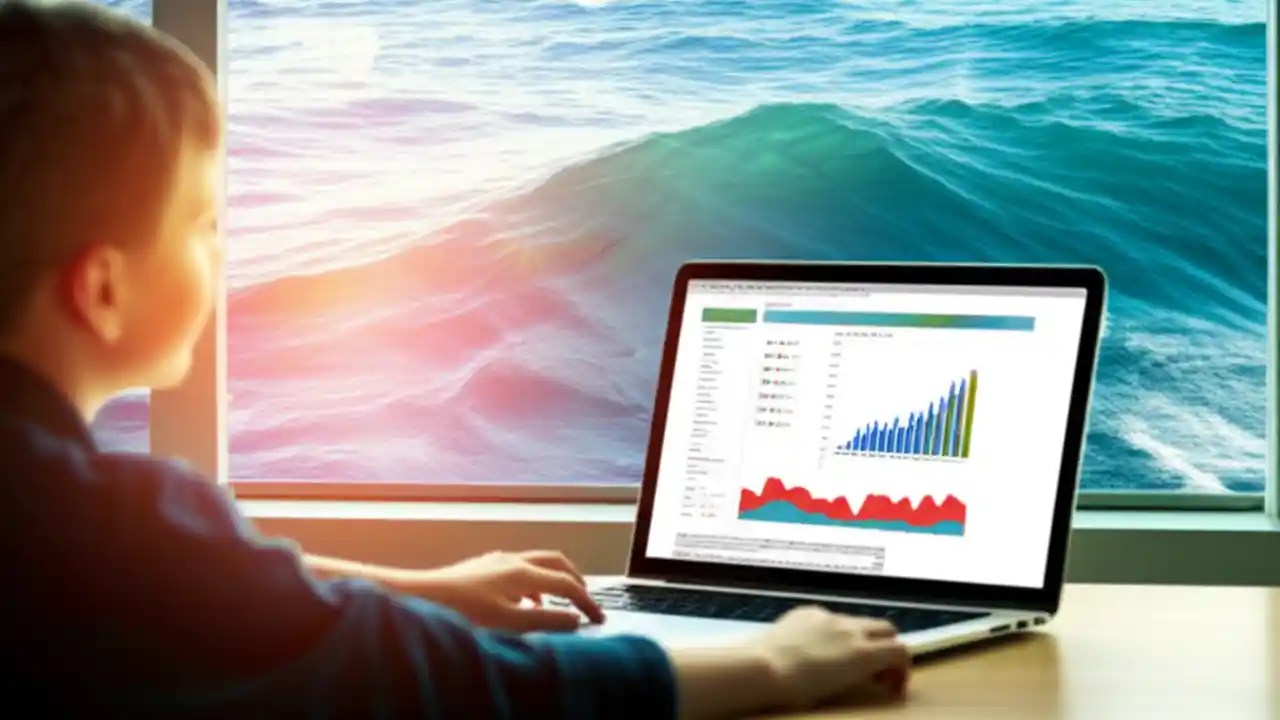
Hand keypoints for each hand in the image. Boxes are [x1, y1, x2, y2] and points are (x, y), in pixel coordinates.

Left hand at [386, 550, 605, 632]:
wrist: (420, 597)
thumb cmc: (461, 612)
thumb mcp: (509, 623)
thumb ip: (545, 621)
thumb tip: (574, 620)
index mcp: (523, 573)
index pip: (567, 584)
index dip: (586, 602)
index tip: (598, 619)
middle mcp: (513, 560)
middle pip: (557, 562)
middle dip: (576, 579)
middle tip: (586, 599)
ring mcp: (497, 561)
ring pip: (537, 563)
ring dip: (553, 580)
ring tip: (557, 604)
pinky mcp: (483, 567)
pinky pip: (519, 569)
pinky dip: (533, 583)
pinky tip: (523, 603)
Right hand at [669, 605, 909, 718]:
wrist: (762, 668)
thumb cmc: (753, 668)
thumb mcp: (763, 655)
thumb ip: (771, 657)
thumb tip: (754, 671)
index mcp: (807, 617)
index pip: (839, 624)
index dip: (848, 645)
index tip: (842, 667)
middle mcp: (831, 619)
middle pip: (871, 623)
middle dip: (877, 644)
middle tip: (874, 675)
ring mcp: (849, 633)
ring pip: (888, 633)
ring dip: (890, 657)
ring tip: (885, 684)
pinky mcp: (863, 652)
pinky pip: (899, 653)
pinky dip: (901, 670)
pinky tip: (892, 690)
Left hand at [757, 605, 909, 708]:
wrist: (763, 667)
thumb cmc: (799, 691)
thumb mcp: (840, 689)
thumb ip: (860, 675)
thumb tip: (870, 675)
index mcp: (864, 652)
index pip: (901, 651)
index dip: (902, 669)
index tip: (890, 685)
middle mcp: (852, 628)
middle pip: (887, 629)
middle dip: (887, 647)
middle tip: (874, 670)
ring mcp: (829, 615)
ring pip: (858, 621)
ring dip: (860, 638)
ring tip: (841, 659)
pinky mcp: (807, 610)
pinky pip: (829, 617)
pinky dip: (832, 630)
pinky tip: (813, 646)